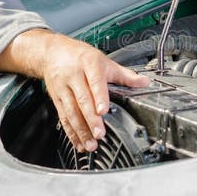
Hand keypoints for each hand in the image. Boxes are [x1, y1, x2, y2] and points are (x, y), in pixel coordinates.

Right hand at [0, 29, 149, 152]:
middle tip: (99, 134)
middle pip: (82, 99)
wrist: (52, 52)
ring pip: (71, 111)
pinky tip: (78, 142)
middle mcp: (74, 75)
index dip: (99, 96)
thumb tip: (144, 82)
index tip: (103, 111)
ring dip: (81, 130)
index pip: (95, 81)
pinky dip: (71, 132)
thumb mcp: (104, 60)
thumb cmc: (80, 56)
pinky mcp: (56, 98)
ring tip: (91, 144)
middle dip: (91, 119)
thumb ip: (124, 74)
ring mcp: (63, 87)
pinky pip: (63, 117)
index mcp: (89, 63)